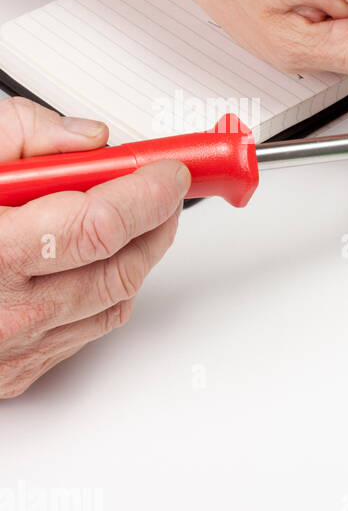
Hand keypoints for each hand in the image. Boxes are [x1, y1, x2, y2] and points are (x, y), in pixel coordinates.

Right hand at [0, 99, 188, 397]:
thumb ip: (17, 135)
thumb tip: (88, 140)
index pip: (98, 224)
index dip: (147, 193)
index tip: (168, 170)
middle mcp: (2, 313)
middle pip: (120, 268)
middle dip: (157, 223)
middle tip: (164, 189)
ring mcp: (9, 352)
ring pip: (112, 303)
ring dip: (138, 257)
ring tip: (136, 218)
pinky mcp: (13, 375)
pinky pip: (86, 332)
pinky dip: (106, 292)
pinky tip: (96, 260)